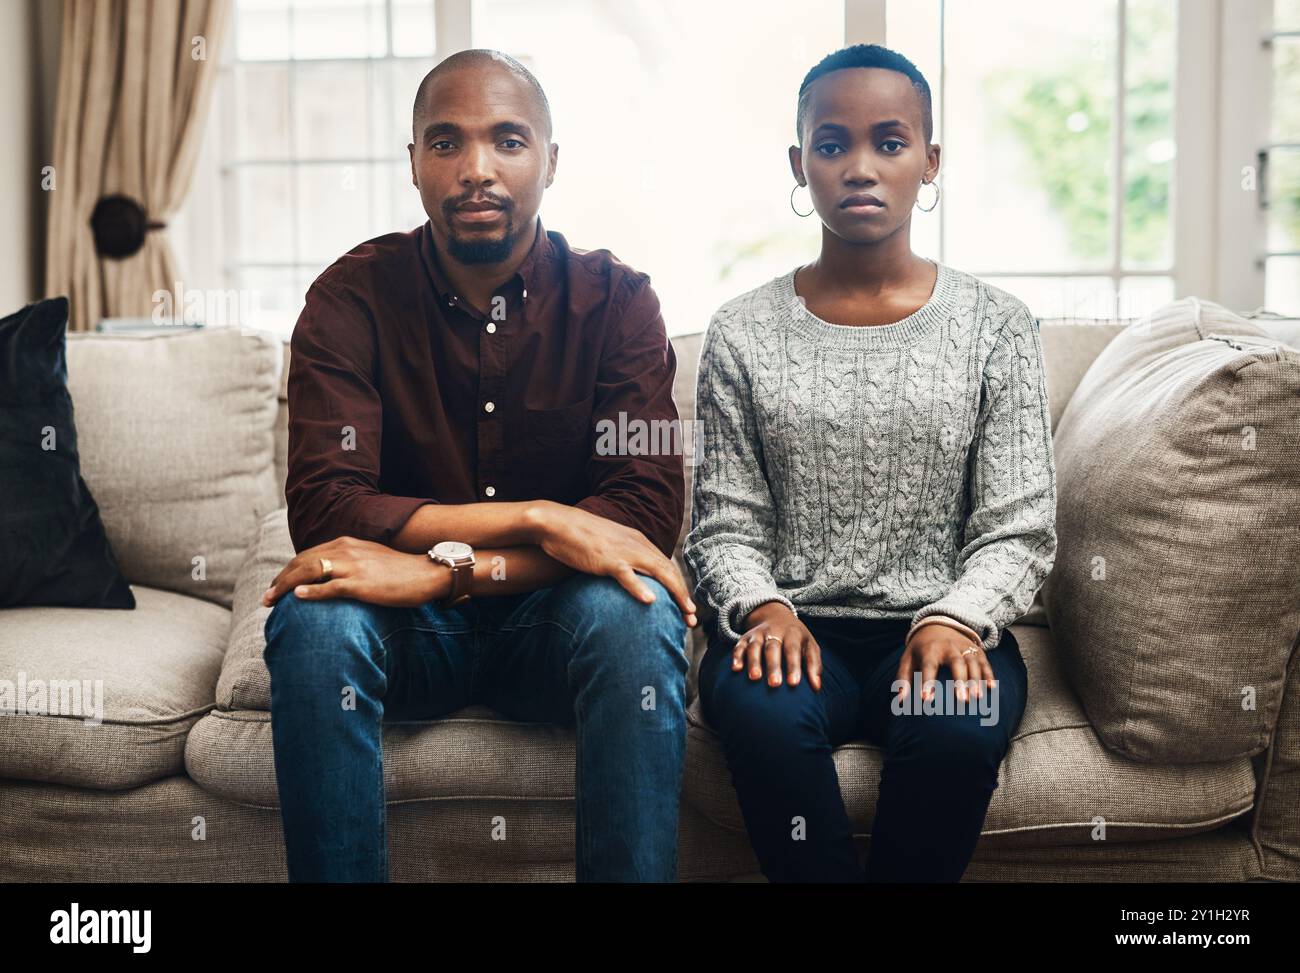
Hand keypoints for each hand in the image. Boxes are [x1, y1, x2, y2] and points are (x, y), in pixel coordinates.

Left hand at [260, 536, 447, 608]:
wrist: (428, 573)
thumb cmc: (402, 571)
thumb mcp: (371, 559)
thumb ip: (350, 563)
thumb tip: (331, 577)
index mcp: (347, 544)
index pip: (308, 555)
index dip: (288, 570)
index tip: (277, 586)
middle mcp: (346, 550)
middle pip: (302, 562)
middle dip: (280, 579)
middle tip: (266, 597)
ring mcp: (353, 567)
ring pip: (309, 572)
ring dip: (285, 586)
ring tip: (271, 600)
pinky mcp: (361, 584)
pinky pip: (330, 587)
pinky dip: (310, 592)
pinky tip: (297, 598)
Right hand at [524, 501, 696, 625]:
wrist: (557, 523)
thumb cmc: (579, 537)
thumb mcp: (610, 545)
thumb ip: (625, 558)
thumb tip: (633, 578)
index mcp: (638, 541)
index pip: (666, 566)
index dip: (679, 588)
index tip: (687, 609)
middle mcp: (636, 545)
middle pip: (668, 571)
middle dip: (683, 596)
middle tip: (692, 619)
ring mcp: (622, 551)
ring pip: (657, 572)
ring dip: (674, 593)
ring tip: (685, 612)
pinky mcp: (605, 559)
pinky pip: (626, 574)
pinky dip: (639, 587)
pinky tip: (650, 601)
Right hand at [732, 601, 822, 690]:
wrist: (776, 616)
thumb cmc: (796, 639)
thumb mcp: (810, 646)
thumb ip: (814, 665)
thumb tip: (817, 688)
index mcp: (792, 634)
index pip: (793, 650)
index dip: (793, 666)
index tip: (794, 684)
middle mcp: (774, 632)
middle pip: (773, 648)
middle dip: (773, 666)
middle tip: (775, 684)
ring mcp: (758, 634)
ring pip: (754, 647)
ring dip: (753, 661)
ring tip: (754, 678)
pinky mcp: (745, 638)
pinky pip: (739, 646)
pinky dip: (736, 656)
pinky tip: (736, 669)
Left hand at [893, 625, 996, 703]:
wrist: (939, 623)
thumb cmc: (921, 649)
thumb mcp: (908, 659)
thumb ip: (903, 679)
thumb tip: (900, 701)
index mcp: (929, 649)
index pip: (928, 666)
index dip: (927, 682)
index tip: (925, 700)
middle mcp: (949, 647)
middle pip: (956, 663)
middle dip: (959, 682)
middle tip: (961, 701)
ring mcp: (964, 647)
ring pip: (973, 663)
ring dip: (976, 680)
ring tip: (977, 699)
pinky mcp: (976, 650)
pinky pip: (984, 662)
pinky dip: (989, 674)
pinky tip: (992, 688)